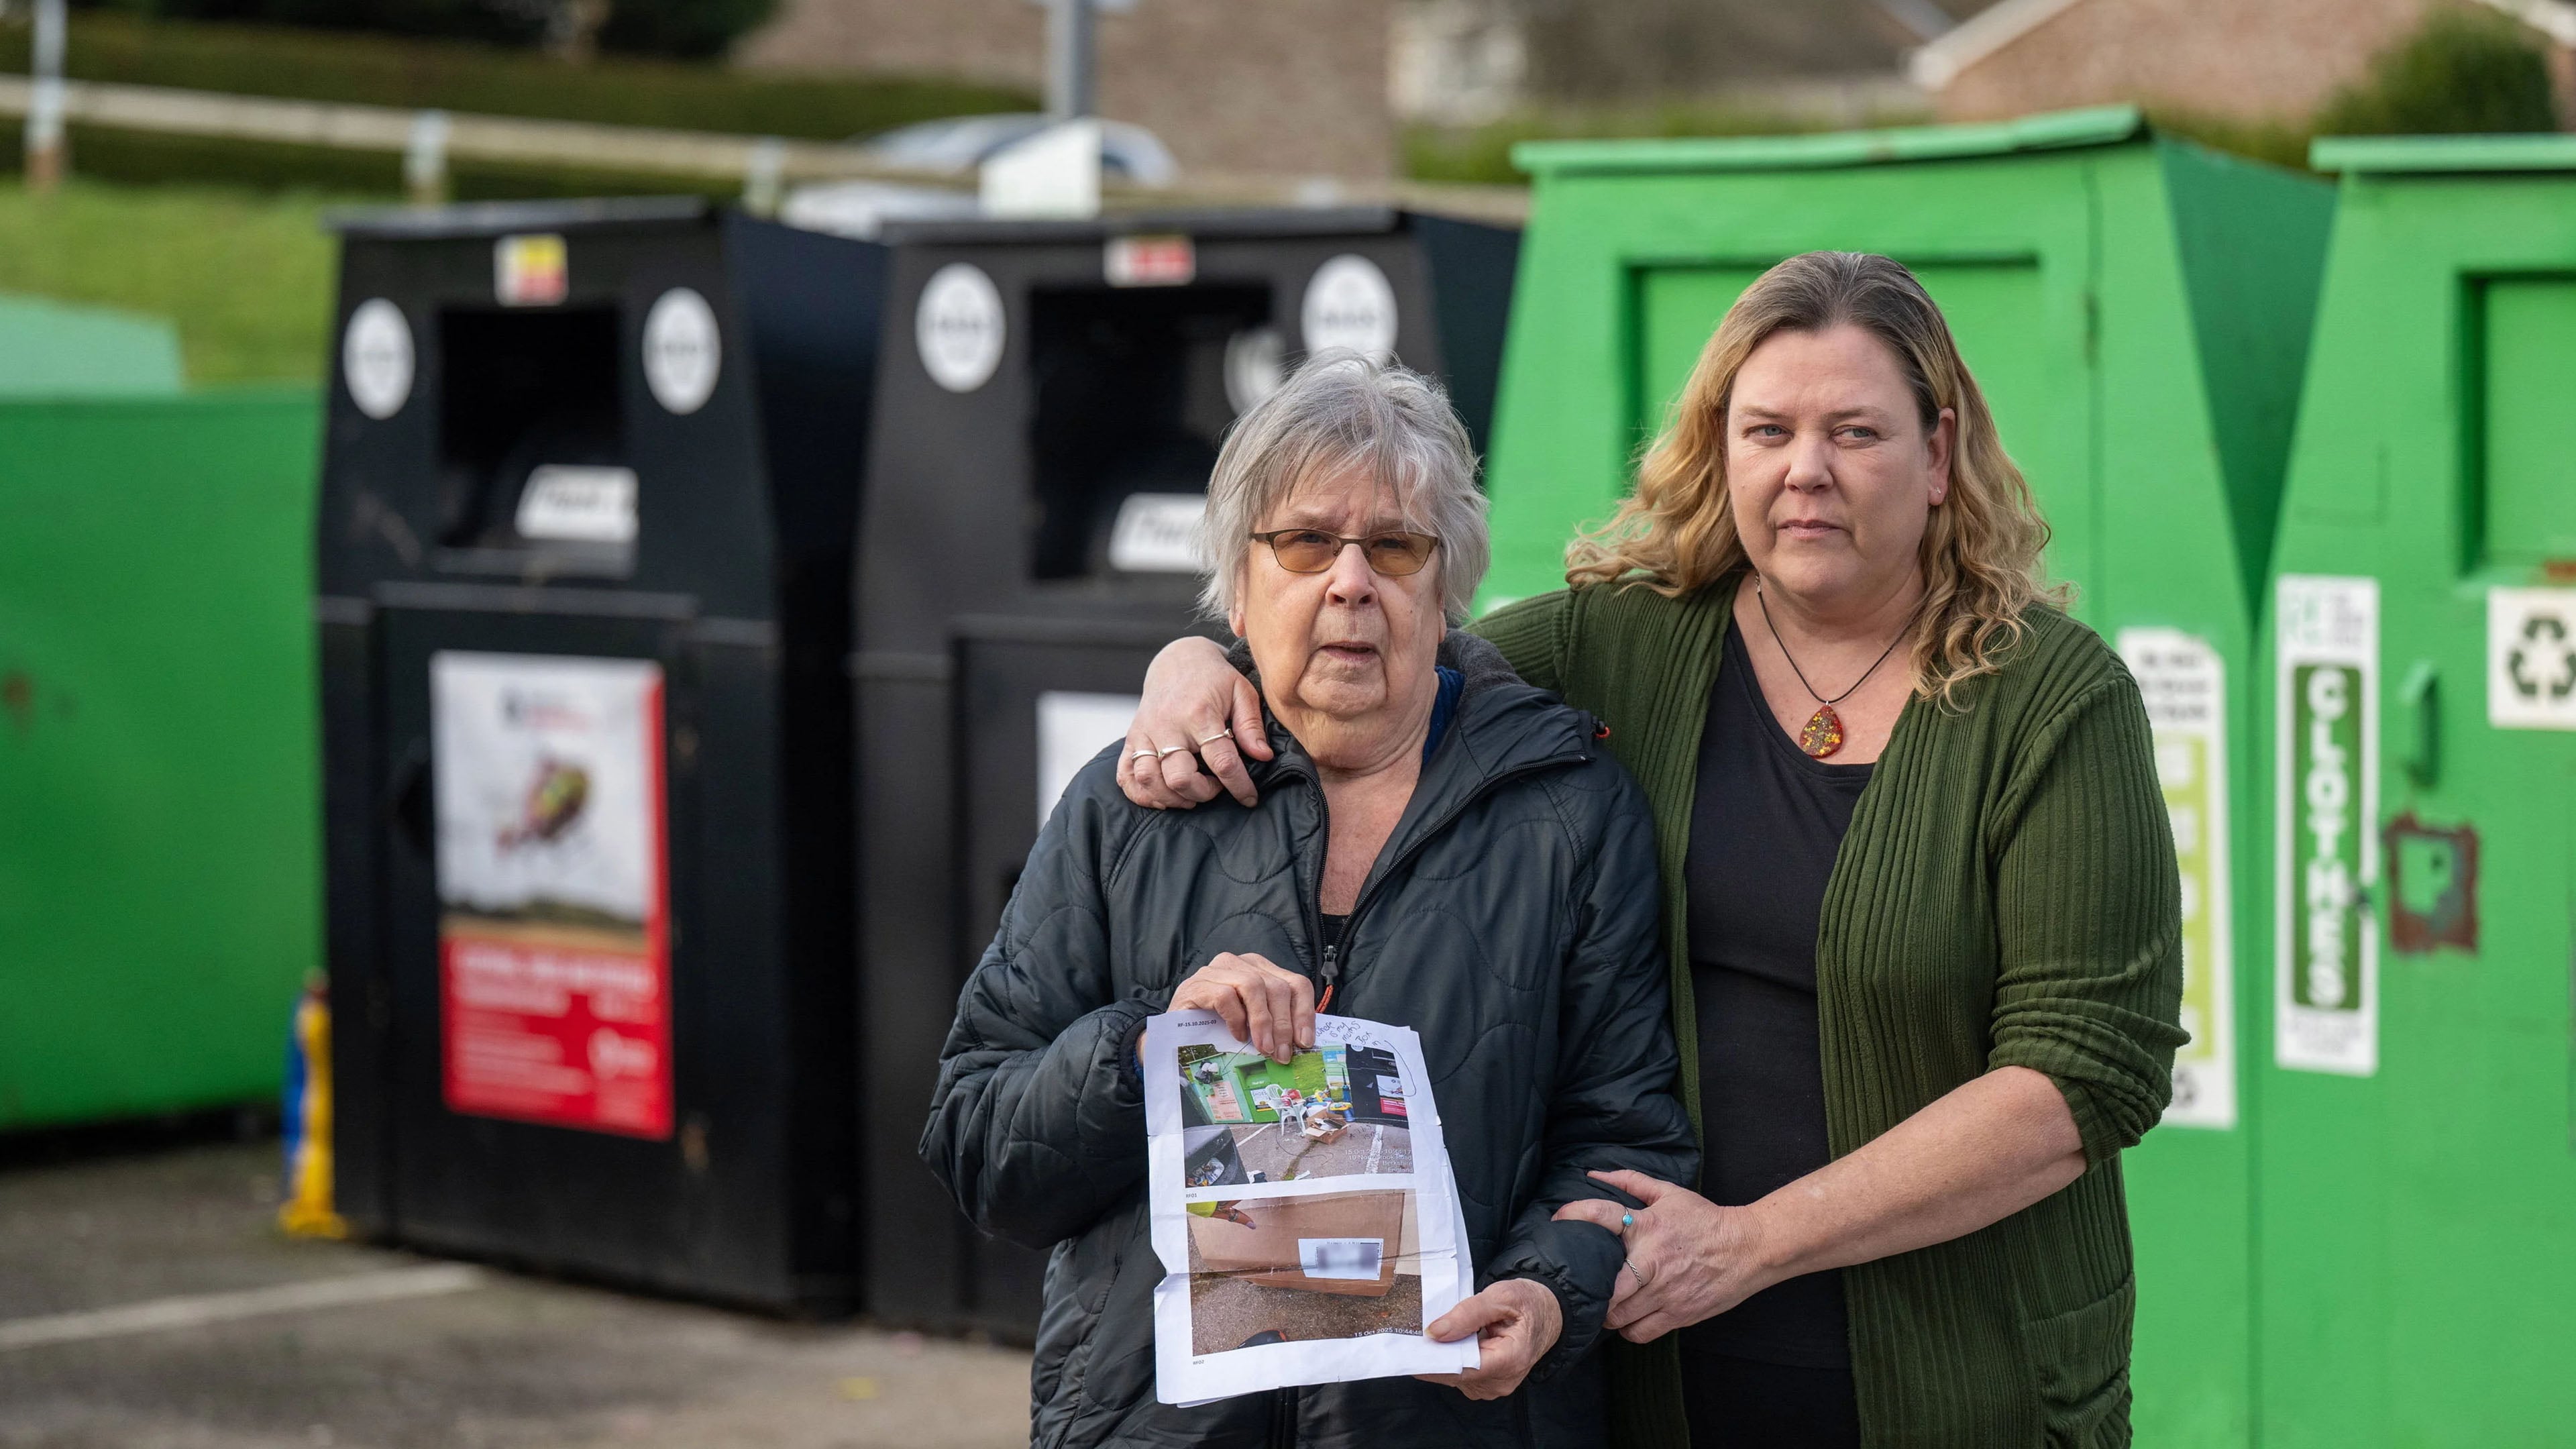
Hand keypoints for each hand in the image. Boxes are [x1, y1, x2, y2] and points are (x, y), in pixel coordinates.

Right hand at [1121, 637, 1270, 809]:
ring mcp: (1145, 732)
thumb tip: (1263, 756)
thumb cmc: (1214, 678)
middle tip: (1215, 787)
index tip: (1249, 798)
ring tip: (1190, 795)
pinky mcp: (1132, 738)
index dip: (1239, 786)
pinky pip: (1125, 775)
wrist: (1177, 659)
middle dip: (1202, 793)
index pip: (1221, 761)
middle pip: (1179, 777)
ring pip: (1149, 780)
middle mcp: (1167, 725)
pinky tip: (1162, 797)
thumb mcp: (1242, 692)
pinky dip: (1140, 794)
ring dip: (1172, 798)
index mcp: (1200, 714)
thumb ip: (1251, 726)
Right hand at [1170, 953, 1312, 1061]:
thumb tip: (1302, 1044)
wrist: (1174, 1037)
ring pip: (1254, 986)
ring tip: (1263, 1048)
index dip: (1304, 1013)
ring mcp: (1218, 970)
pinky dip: (1235, 1019)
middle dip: (1283, 1024)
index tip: (1304, 1042)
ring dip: (1262, 1022)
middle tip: (1282, 1054)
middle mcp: (1242, 964)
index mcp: (1262, 970)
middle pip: (1277, 987)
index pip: (1296, 984)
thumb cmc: (1217, 1030)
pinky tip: (1236, 1036)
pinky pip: (1226, 996)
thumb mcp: (1253, 1025)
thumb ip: (1275, 1025)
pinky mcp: (1198, 983)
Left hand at [1415, 1277, 1560, 1399]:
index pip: (1462, 1369)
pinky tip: (1448, 1341)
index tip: (1409, 1349)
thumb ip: (1468, 1313)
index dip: (1433, 1361)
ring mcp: (1495, 1386)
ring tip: (1430, 1334)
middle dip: (1434, 1356)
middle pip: (1456, 1374)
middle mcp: (1502, 1381)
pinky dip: (1452, 1359)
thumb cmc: (1528, 1302)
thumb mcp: (1501, 1296)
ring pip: (1456, 1376)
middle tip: (1410, 1335)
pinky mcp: (1489, 1384)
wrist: (1549, 1314)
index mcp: (1510, 1360)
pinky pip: (1462, 1375)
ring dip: (1442, 1357)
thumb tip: (1435, 1332)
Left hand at [1553, 1169, 1773, 1342]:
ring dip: (1605, 1312)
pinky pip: (1639, 1332)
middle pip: (1604, 1284)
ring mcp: (1665, 1291)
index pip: (1602, 1216)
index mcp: (1648, 1226)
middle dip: (1588, 1288)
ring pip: (1617, 1314)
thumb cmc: (1706, 1220)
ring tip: (1605, 1303)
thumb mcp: (1670, 1193)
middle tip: (1584, 1285)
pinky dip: (1628, 1329)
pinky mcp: (1678, 1314)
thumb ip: (1631, 1182)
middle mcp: (1652, 1261)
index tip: (1557, 1221)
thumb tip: (1594, 1174)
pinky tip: (1629, 1318)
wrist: (1748, 1248)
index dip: (1574, 1215)